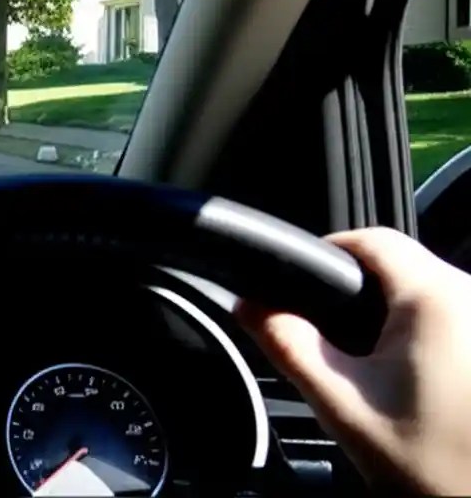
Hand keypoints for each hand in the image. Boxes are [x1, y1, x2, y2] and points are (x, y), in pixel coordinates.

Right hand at [235, 227, 470, 494]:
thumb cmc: (434, 462)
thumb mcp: (343, 406)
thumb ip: (290, 348)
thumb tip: (250, 308)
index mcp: (434, 299)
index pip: (370, 239)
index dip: (326, 252)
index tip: (298, 281)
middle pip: (399, 264)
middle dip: (356, 294)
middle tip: (326, 337)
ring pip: (425, 291)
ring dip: (391, 316)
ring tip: (369, 367)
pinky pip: (450, 315)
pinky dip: (421, 335)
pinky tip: (409, 379)